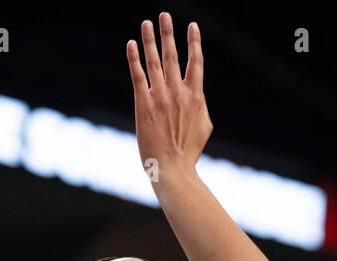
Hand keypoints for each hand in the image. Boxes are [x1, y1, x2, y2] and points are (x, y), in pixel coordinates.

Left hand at [127, 12, 210, 183]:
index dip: (194, 42)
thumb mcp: (205, 128)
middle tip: (165, 15)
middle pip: (174, 55)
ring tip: (147, 22)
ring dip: (150, 39)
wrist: (172, 168)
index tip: (192, 26)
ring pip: (155, 61)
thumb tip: (199, 97)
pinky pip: (137, 75)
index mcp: (196, 96)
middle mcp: (178, 92)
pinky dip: (134, 58)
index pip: (196, 62)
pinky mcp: (143, 104)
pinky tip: (131, 44)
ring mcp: (160, 97)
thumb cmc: (189, 153)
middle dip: (169, 33)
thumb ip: (201, 108)